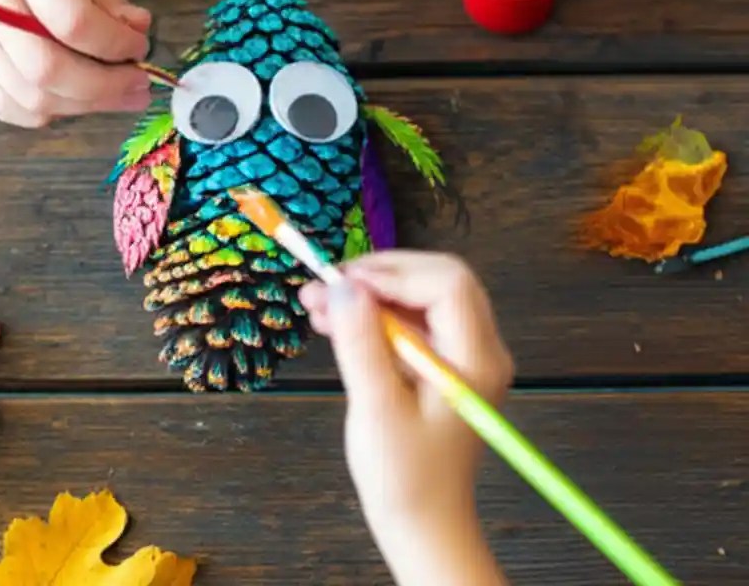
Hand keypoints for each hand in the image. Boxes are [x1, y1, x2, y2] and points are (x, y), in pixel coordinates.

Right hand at [0, 0, 152, 127]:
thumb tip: (135, 30)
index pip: (75, 21)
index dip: (116, 44)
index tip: (140, 47)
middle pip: (49, 70)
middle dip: (105, 88)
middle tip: (138, 87)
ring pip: (32, 98)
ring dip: (83, 106)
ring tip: (115, 95)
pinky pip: (9, 109)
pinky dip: (47, 113)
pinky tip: (71, 98)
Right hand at [300, 251, 512, 585]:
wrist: (420, 521)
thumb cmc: (403, 476)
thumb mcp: (376, 408)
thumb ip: (361, 343)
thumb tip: (343, 287)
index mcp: (475, 359)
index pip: (445, 284)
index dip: (391, 273)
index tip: (340, 283)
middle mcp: (478, 348)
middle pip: (435, 279)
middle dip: (377, 276)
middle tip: (322, 285)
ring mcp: (460, 355)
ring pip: (418, 297)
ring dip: (368, 293)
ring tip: (316, 303)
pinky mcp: (440, 364)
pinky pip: (410, 321)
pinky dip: (372, 315)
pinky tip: (333, 322)